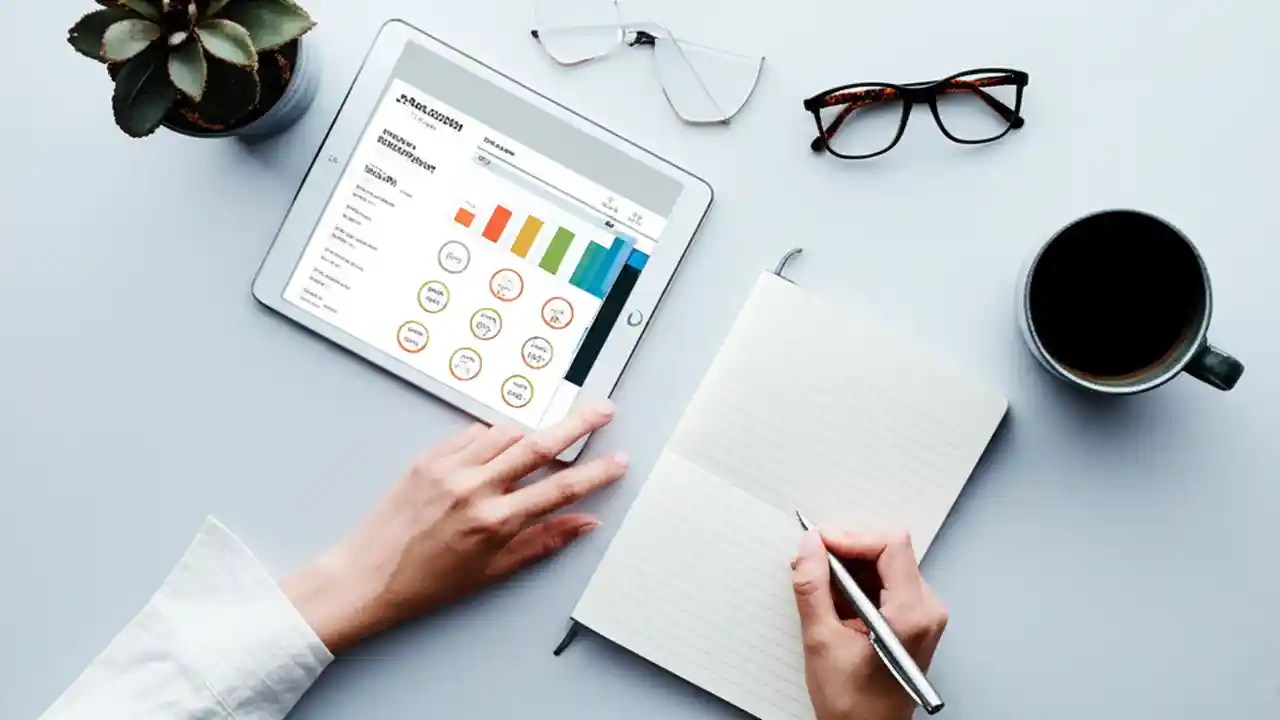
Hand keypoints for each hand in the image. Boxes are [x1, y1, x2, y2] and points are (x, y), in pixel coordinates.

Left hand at [281, 403, 625, 651]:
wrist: (367, 576)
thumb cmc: (425, 583)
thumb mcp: (493, 572)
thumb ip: (543, 542)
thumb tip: (583, 523)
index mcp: (494, 521)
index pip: (560, 488)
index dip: (596, 473)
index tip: (618, 460)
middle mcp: (473, 488)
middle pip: (538, 444)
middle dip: (577, 424)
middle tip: (603, 410)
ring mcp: (449, 468)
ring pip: (506, 432)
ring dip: (532, 431)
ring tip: (549, 438)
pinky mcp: (428, 457)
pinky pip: (473, 434)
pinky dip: (494, 436)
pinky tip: (501, 446)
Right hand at [791, 528, 948, 719]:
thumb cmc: (854, 703)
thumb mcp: (821, 642)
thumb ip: (813, 588)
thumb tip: (809, 547)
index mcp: (912, 615)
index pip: (891, 545)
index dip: (851, 535)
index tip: (820, 541)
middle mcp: (926, 609)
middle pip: (889, 550)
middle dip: (846, 547)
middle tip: (811, 557)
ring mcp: (922, 612)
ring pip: (885, 562)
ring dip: (849, 564)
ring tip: (818, 580)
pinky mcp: (912, 616)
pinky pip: (885, 580)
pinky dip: (856, 579)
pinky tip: (833, 595)